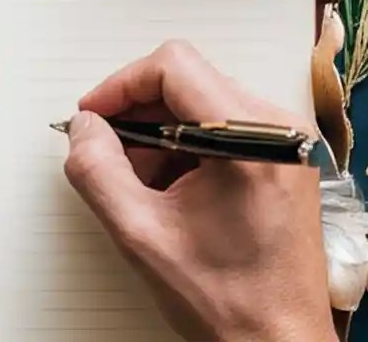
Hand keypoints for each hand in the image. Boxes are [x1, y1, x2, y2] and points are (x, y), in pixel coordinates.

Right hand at [63, 41, 336, 341]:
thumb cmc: (229, 302)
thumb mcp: (141, 234)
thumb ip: (98, 170)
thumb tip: (83, 127)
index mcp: (251, 139)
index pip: (174, 67)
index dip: (121, 86)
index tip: (93, 117)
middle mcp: (278, 129)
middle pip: (188, 80)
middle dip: (137, 116)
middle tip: (107, 155)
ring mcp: (284, 143)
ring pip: (200, 103)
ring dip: (158, 135)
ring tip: (141, 186)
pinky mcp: (281, 160)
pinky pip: (220, 128)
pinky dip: (183, 149)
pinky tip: (168, 193)